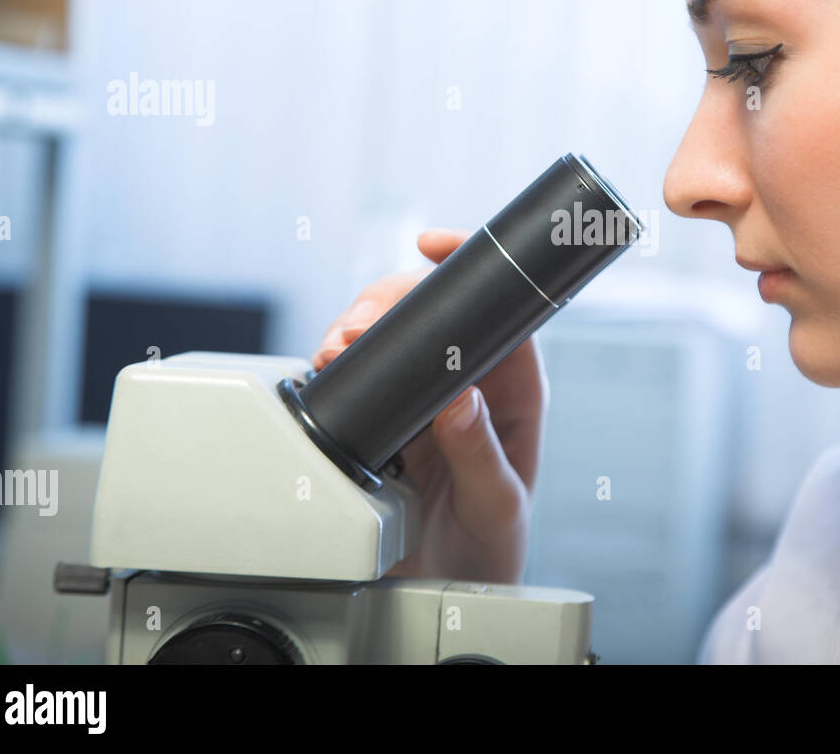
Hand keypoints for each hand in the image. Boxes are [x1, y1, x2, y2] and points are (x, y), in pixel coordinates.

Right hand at [311, 228, 546, 584]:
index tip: (432, 245)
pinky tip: (328, 363)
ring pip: (389, 337)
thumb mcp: (496, 506)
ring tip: (338, 344)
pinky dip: (338, 362)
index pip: (499, 311)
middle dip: (392, 301)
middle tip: (362, 319)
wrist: (441, 594)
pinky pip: (360, 374)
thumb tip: (460, 399)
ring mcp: (422, 398)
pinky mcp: (383, 417)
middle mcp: (468, 383)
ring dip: (358, 328)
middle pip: (432, 312)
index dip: (467, 268)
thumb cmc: (489, 548)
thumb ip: (481, 456)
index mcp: (512, 390)